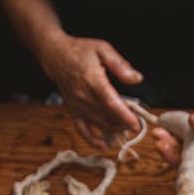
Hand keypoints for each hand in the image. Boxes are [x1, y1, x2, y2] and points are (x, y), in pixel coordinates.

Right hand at [40, 33, 142, 149]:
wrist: (56, 56)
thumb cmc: (81, 51)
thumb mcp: (103, 49)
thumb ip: (120, 65)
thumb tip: (137, 78)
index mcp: (93, 80)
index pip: (111, 103)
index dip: (125, 116)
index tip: (137, 124)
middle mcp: (84, 96)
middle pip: (108, 117)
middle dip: (124, 124)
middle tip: (137, 123)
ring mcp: (78, 106)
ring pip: (100, 124)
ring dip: (115, 129)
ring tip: (127, 128)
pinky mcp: (74, 111)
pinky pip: (83, 130)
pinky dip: (93, 140)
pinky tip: (104, 145)